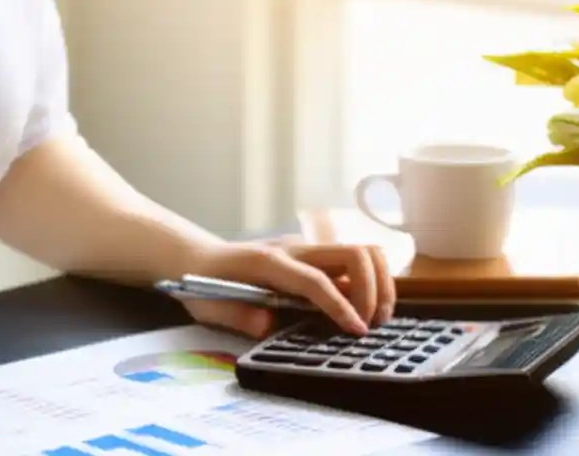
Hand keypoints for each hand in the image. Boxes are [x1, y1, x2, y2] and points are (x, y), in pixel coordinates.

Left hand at [182, 240, 395, 338]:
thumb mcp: (211, 307)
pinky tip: (366, 306)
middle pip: (354, 253)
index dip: (340, 305)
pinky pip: (354, 259)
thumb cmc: (204, 285)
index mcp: (268, 262)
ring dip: (379, 282)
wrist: (199, 259)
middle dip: (373, 289)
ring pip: (362, 250)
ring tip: (377, 316)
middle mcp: (293, 248)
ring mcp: (306, 248)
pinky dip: (371, 280)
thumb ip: (239, 316)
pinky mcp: (314, 254)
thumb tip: (269, 324)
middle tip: (372, 324)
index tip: (358, 331)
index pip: (315, 280)